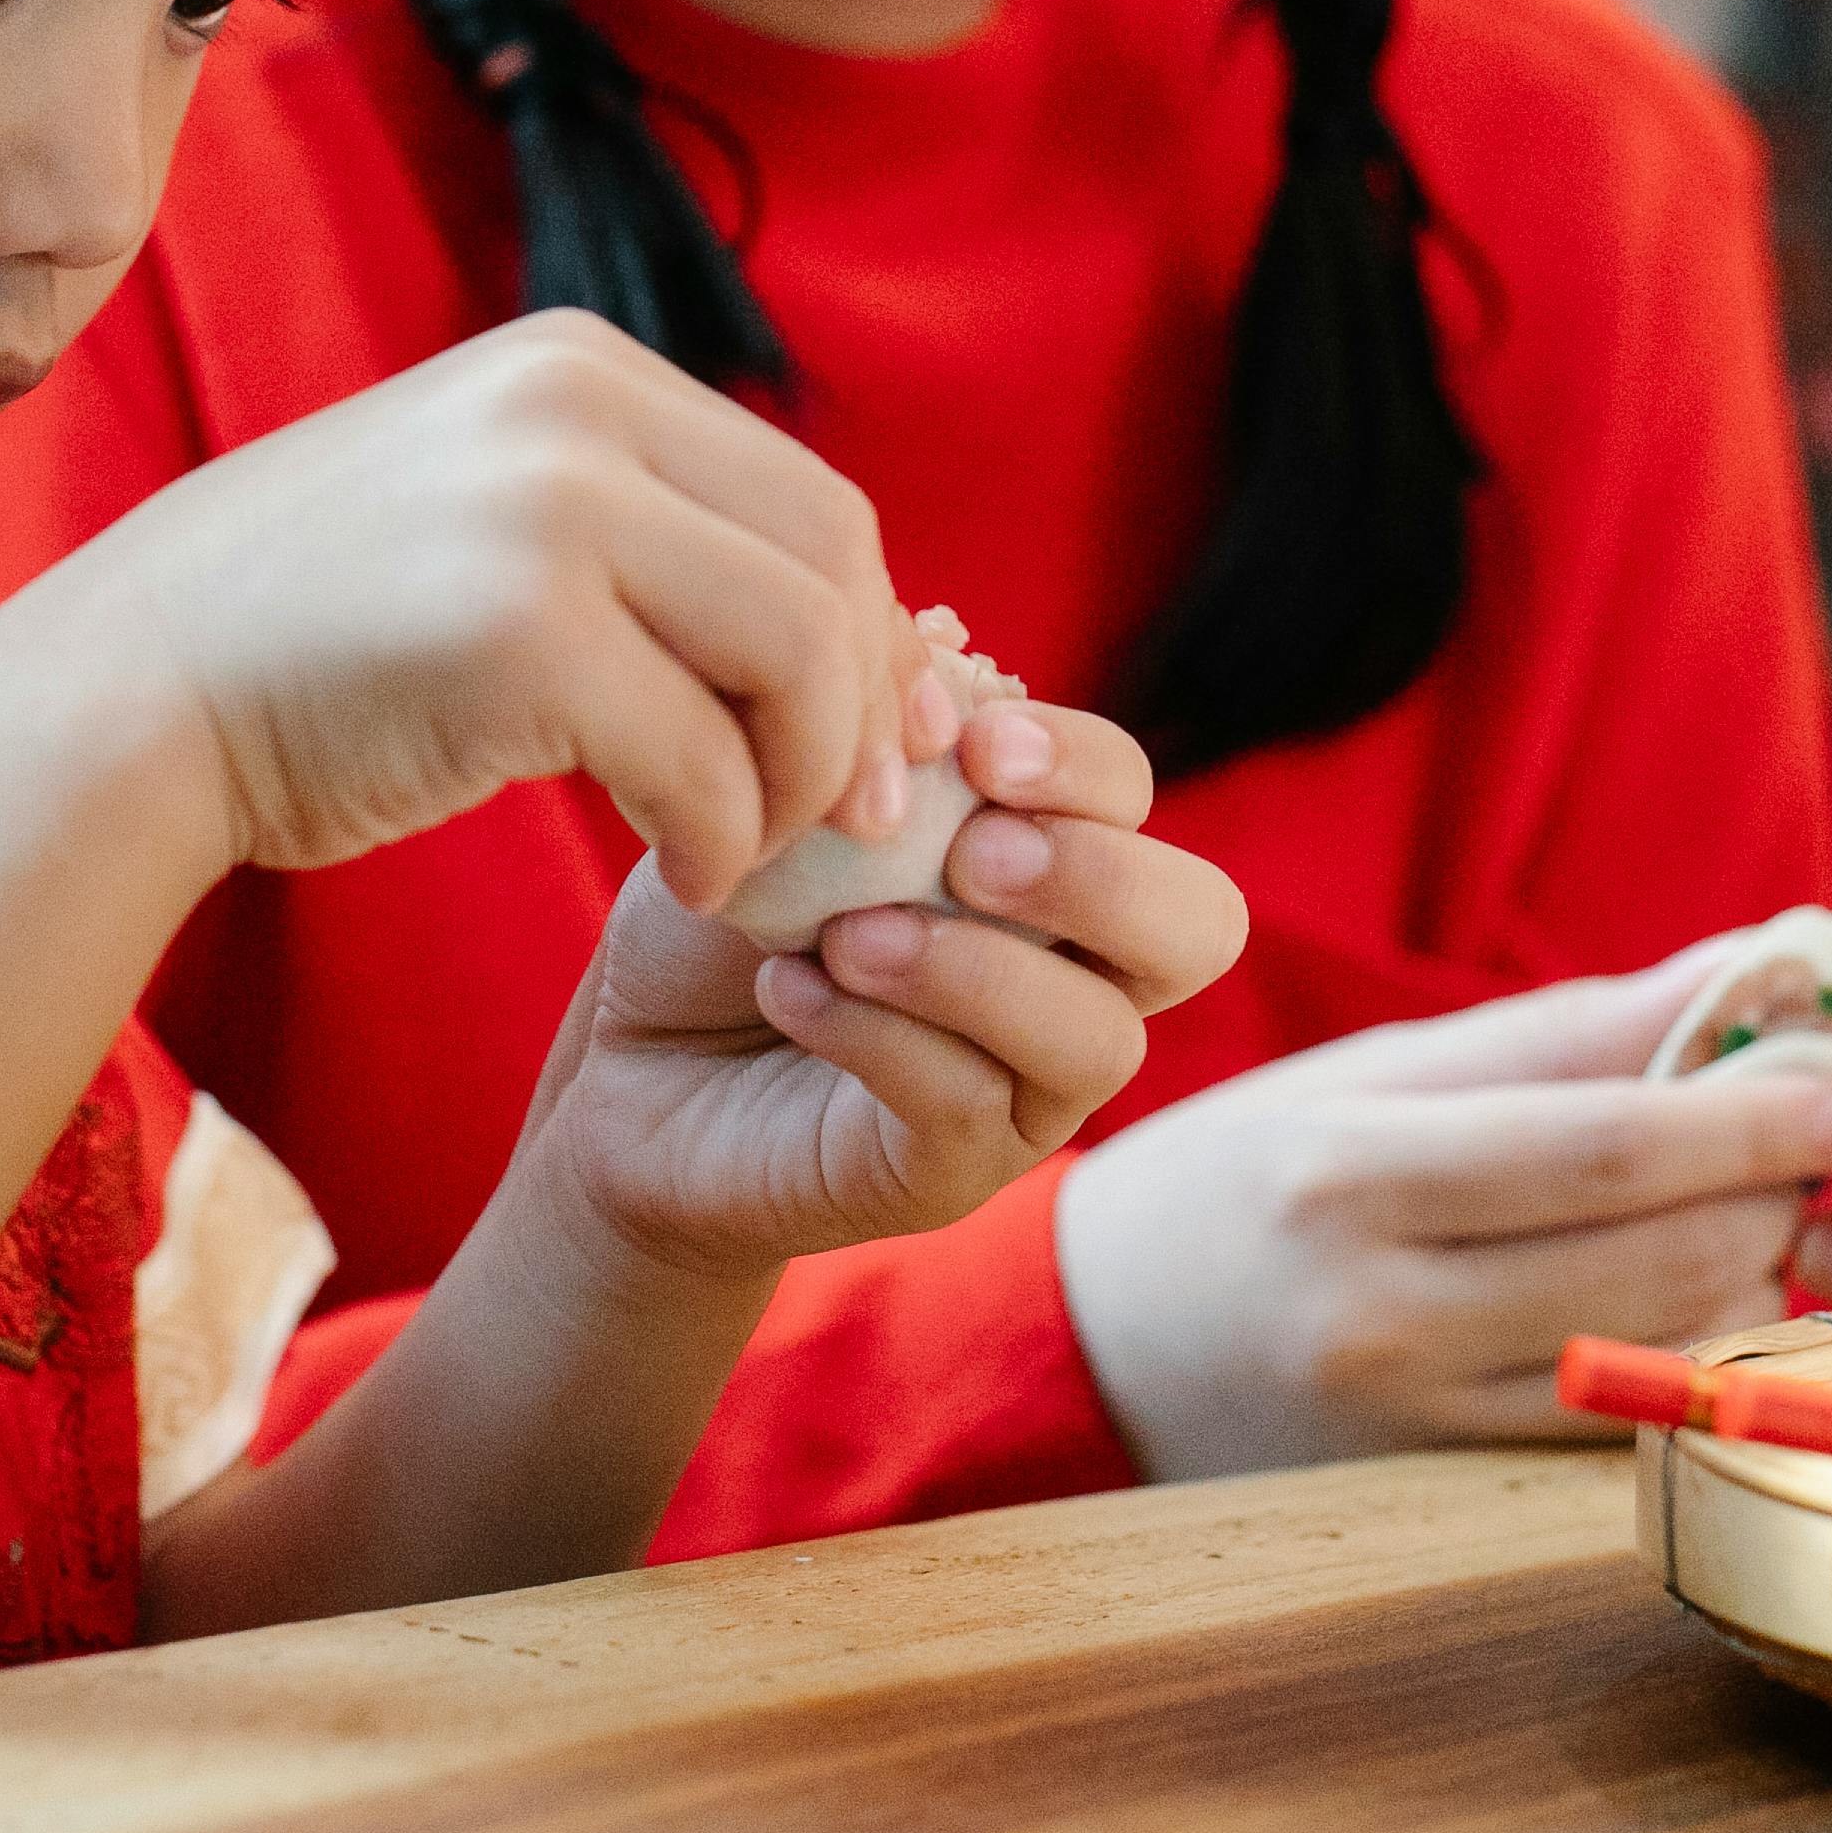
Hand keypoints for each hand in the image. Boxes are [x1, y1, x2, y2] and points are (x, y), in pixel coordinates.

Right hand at [47, 312, 932, 897]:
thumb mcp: (486, 515)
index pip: (811, 497)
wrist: (124, 701)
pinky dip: (723, 841)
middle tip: (849, 823)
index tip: (866, 746)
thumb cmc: (310, 643)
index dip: (871, 637)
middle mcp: (573, 408)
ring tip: (750, 849)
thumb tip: (845, 626)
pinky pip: (706, 761)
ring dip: (803, 782)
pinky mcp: (520, 635)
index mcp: (576, 368)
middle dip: (866, 712)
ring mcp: (546, 511)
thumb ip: (638, 529)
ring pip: (799, 654)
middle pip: (833, 563)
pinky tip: (682, 873)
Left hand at [528, 697, 1244, 1282]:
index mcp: (1045, 857)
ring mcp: (1029, 1085)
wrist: (630, 1069)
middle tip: (971, 855)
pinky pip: (971, 1107)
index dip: (1080, 763)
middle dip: (1099, 875)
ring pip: (1099, 1039)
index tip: (975, 742)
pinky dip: (879, 1037)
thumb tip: (939, 662)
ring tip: (846, 936)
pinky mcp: (954, 1170)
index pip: (1131, 793)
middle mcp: (1073, 970)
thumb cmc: (725, 915)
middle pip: (1201, 926)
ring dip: (973, 971)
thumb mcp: (780, 801)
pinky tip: (789, 990)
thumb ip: (868, 736)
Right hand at [1054, 938, 1831, 1475]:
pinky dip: (1701, 1356)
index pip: (1598, 1145)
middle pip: (1651, 1256)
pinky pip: (1616, 1425)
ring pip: (1654, 1349)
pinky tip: (1738, 1303)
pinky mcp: (1439, 1488)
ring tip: (1808, 1208)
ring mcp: (1409, 1415)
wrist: (1097, 1340)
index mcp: (1351, 1167)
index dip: (1750, 1114)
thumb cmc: (1249, 1174)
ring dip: (1766, 1278)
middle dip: (1783, 1193)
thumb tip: (1750, 972)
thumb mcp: (1376, 1075)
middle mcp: (1377, 1302)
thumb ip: (1566, 1034)